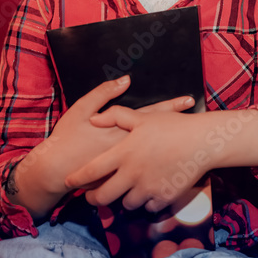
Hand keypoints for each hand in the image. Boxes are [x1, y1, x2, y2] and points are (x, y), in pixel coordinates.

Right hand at [15, 76, 193, 198]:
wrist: (57, 171)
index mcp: (120, 128)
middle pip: (159, 133)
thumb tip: (126, 80)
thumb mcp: (82, 110)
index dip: (170, 106)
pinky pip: (146, 171)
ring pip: (156, 153)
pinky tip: (174, 163)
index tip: (188, 100)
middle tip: (199, 120)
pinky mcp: (123, 177)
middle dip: (179, 125)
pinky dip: (160, 166)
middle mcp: (128, 146)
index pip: (150, 114)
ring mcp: (127, 163)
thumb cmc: (68, 138)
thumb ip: (104, 94)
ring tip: (193, 142)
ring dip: (173, 146)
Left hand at [65, 106, 209, 211]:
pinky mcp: (164, 197)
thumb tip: (94, 119)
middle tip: (94, 196)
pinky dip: (146, 202)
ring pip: (126, 204)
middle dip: (95, 198)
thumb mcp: (144, 117)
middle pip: (104, 196)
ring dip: (123, 199)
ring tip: (126, 191)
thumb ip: (116, 116)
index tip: (69, 182)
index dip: (77, 179)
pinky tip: (149, 193)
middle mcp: (132, 173)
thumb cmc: (173, 126)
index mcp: (124, 153)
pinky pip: (148, 207)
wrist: (203, 142)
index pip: (92, 171)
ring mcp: (148, 188)